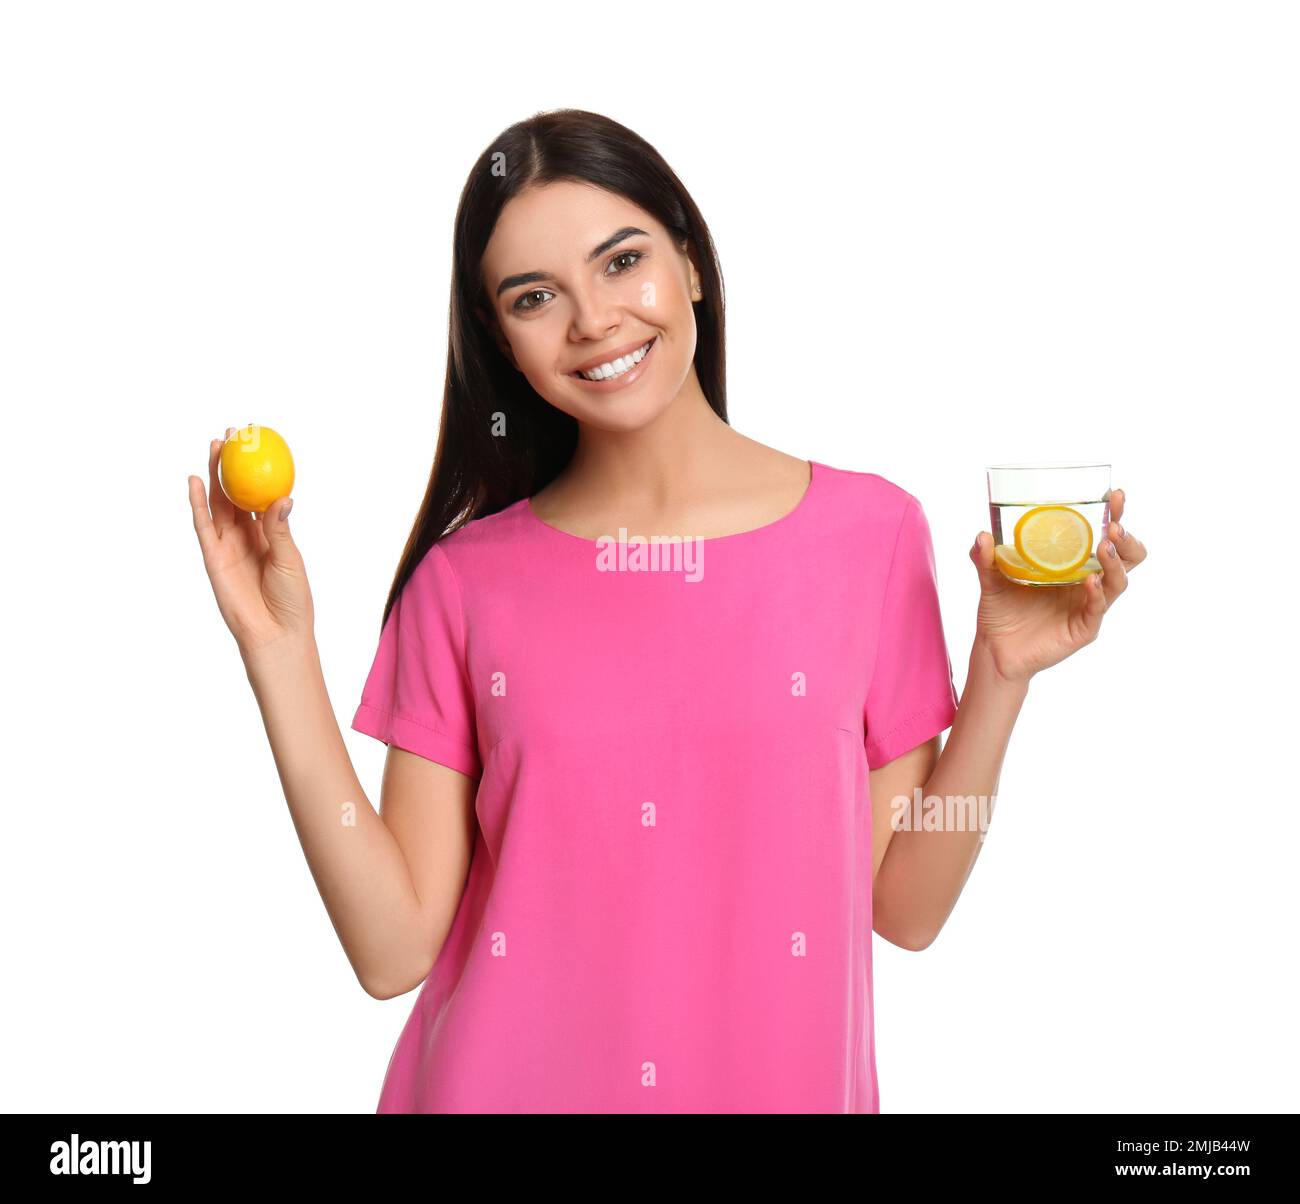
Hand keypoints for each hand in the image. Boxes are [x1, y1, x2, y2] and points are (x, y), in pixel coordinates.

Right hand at [188, 430, 313, 656]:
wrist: (276, 633)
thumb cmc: (292, 599)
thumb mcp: (290, 558)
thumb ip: (280, 527)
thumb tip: (283, 496)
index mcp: (269, 535)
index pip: (259, 496)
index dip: (256, 472)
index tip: (257, 444)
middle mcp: (246, 537)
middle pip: (234, 494)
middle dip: (231, 465)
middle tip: (232, 435)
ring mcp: (227, 546)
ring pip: (217, 504)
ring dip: (214, 475)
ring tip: (215, 446)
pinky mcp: (212, 558)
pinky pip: (202, 526)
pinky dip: (197, 503)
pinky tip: (195, 481)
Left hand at [969, 488, 1146, 682]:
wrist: (994, 649)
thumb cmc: (1002, 610)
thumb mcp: (991, 578)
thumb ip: (985, 557)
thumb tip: (983, 535)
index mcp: (1073, 564)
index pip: (1104, 535)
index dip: (1115, 515)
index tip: (1116, 495)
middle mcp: (1087, 581)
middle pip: (1127, 557)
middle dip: (1126, 539)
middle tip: (1114, 527)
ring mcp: (1089, 605)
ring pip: (1119, 581)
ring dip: (1115, 562)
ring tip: (1104, 546)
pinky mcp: (1083, 627)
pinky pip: (1098, 608)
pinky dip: (1096, 593)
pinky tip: (1089, 580)